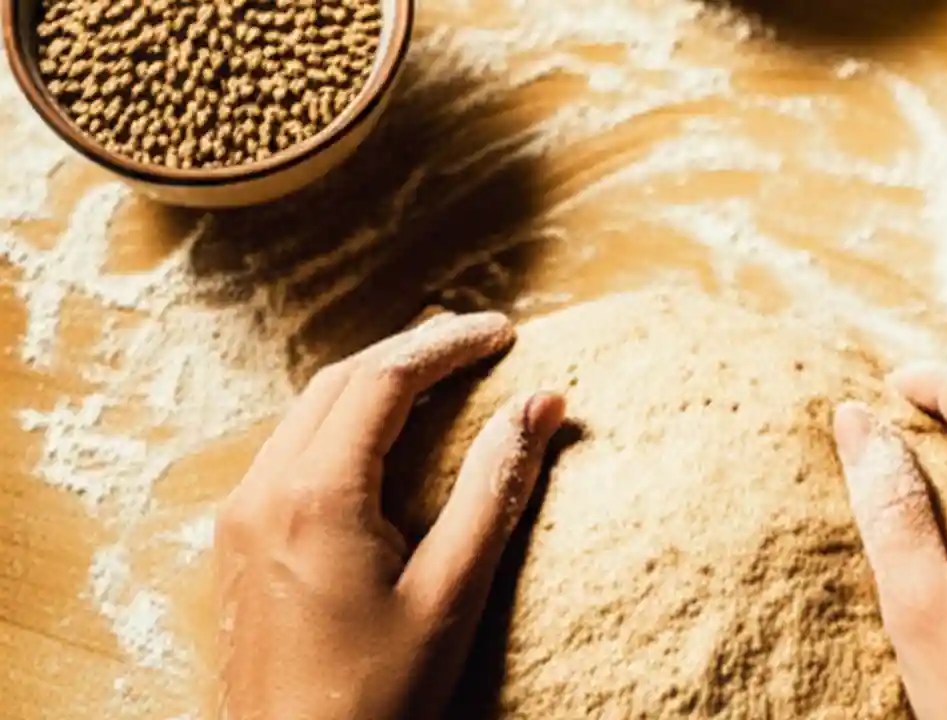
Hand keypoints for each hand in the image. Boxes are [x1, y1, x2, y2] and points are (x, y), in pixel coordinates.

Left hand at [214, 312, 565, 719]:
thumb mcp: (452, 593)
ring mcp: (241, 517)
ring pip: (308, 411)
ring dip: (373, 381)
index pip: (385, 379)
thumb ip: (494, 489)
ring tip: (437, 375)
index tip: (503, 332)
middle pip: (340, 381)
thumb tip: (542, 403)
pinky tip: (379, 438)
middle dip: (410, 351)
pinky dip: (341, 422)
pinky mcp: (237, 545)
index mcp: (317, 496)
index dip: (447, 345)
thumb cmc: (378, 698)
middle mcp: (265, 491)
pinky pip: (288, 450)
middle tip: (476, 340)